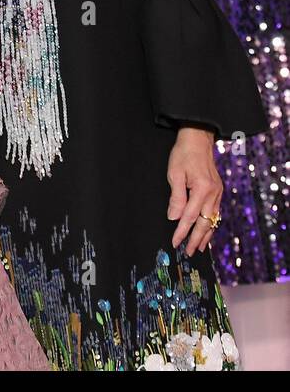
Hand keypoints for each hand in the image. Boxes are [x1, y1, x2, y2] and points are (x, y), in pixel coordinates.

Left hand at [167, 125, 222, 255]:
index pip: (189, 217)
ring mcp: (218, 193)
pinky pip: (215, 212)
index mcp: (202, 189)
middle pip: (205, 222)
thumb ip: (176, 197)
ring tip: (199, 247)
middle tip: (188, 252)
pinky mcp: (218, 191)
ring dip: (205, 234)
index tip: (175, 242)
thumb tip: (174, 217)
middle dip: (196, 239)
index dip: (181, 231)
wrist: (198, 139)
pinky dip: (210, 224)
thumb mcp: (174, 174)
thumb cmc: (183, 154)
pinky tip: (206, 231)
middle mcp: (213, 194)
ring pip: (212, 219)